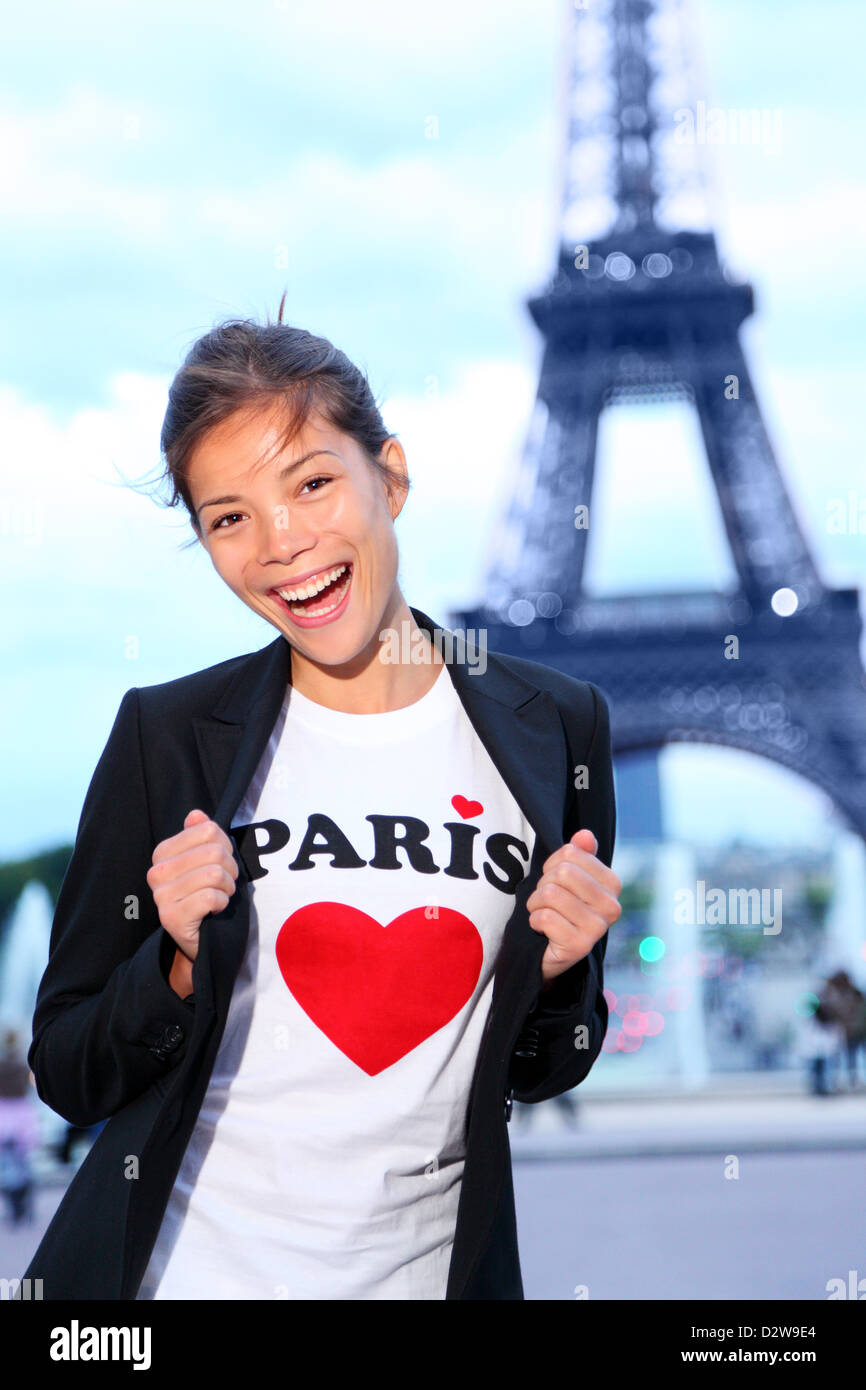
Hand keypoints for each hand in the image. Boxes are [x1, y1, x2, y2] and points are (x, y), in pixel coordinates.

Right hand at [146, 809, 238, 964]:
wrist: (198, 937)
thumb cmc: (204, 893)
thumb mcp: (206, 860)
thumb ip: (201, 835)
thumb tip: (195, 814)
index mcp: (163, 853)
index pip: (207, 830)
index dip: (224, 845)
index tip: (221, 861)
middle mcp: (157, 872)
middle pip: (214, 851)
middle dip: (230, 868)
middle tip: (225, 882)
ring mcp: (161, 895)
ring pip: (214, 874)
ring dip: (227, 887)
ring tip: (220, 895)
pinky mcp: (171, 917)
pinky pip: (211, 896)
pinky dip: (221, 902)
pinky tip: (214, 909)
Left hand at [525, 828, 621, 988]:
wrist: (548, 952)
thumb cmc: (558, 909)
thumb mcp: (567, 878)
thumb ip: (578, 854)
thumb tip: (585, 834)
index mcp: (612, 884)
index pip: (570, 853)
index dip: (552, 865)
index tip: (556, 882)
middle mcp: (612, 906)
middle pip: (563, 872)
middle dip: (544, 885)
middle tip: (546, 901)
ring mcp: (598, 928)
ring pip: (551, 894)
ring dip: (536, 904)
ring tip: (542, 914)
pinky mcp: (580, 945)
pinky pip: (544, 917)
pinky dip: (534, 921)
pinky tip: (542, 930)